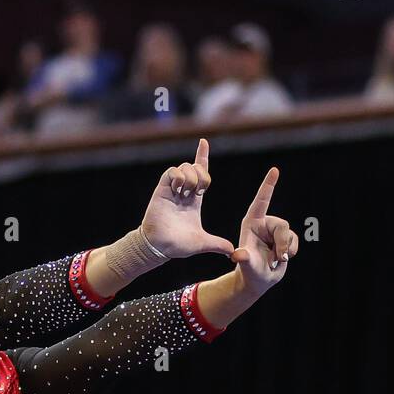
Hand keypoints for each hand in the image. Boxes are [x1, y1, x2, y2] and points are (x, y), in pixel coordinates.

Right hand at [139, 137, 238, 260]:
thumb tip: (233, 251)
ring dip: (191, 176)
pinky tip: (179, 188)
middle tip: (200, 190)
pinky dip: (178, 176)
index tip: (203, 142)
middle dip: (202, 174)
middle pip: (195, 167)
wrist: (160, 246)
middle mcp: (183, 192)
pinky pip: (172, 171)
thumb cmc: (178, 245)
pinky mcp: (162, 189)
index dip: (202, 156)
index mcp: (194, 199)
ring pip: (185, 167)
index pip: (200, 173)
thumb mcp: (202, 243)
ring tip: (187, 191)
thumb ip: (218, 244)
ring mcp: (172, 189)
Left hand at [229, 166, 297, 296]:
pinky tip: (281, 259)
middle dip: (282, 243)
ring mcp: (275, 231)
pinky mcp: (285, 238)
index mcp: (251, 222)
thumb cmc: (249, 271)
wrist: (257, 280)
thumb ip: (244, 258)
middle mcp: (264, 223)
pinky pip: (295, 241)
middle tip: (277, 258)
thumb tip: (238, 256)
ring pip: (290, 234)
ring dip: (285, 250)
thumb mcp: (246, 264)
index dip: (268, 185)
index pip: (261, 201)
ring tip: (274, 260)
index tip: (275, 170)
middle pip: (282, 225)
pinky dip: (290, 252)